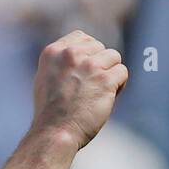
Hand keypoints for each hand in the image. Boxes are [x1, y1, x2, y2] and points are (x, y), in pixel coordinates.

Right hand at [30, 30, 127, 150]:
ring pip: (114, 57)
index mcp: (53, 52)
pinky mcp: (105, 80)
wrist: (55, 132)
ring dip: (111, 74)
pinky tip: (108, 97)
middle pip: (100, 48)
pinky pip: (122, 72)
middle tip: (93, 87)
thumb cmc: (50, 113)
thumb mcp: (46, 78)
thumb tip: (82, 56)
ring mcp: (89, 66)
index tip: (87, 72)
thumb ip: (61, 63)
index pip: (82, 37)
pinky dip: (120, 85)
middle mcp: (71, 55)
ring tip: (101, 92)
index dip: (90, 53)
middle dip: (101, 65)